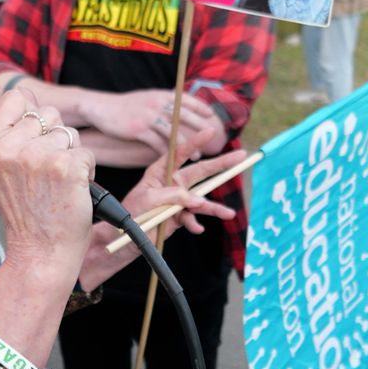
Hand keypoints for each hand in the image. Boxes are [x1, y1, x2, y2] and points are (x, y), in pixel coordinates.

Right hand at [0, 89, 96, 281]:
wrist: (40, 252)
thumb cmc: (26, 211)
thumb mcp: (0, 168)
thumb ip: (9, 131)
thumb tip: (27, 95)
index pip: (16, 98)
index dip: (31, 116)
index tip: (29, 143)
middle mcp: (8, 148)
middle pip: (47, 113)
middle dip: (54, 138)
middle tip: (43, 173)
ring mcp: (36, 156)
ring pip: (69, 132)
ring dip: (71, 155)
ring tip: (56, 183)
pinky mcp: (65, 166)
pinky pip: (86, 151)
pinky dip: (86, 170)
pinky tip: (71, 190)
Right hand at [80, 88, 224, 154]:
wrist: (100, 107)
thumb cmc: (124, 106)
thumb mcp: (146, 97)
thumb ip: (163, 101)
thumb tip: (179, 105)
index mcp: (160, 95)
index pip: (187, 99)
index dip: (200, 108)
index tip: (211, 116)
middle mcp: (157, 104)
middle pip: (184, 116)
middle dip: (200, 128)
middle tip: (213, 139)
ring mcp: (148, 116)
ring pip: (173, 132)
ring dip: (188, 145)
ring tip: (198, 155)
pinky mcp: (139, 129)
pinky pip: (157, 143)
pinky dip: (168, 153)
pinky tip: (176, 161)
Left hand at [121, 130, 243, 236]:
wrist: (125, 238)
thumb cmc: (131, 213)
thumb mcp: (149, 200)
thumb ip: (173, 196)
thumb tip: (197, 200)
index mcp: (161, 172)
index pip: (180, 153)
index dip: (196, 142)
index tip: (210, 130)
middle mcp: (173, 183)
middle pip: (201, 172)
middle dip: (222, 165)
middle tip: (241, 156)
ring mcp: (178, 200)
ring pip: (202, 200)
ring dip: (215, 208)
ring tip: (229, 214)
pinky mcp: (180, 216)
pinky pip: (193, 218)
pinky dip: (195, 224)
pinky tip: (196, 228)